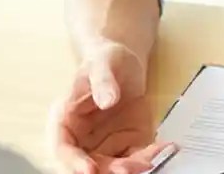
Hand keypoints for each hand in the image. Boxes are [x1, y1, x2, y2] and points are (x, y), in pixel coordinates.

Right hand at [49, 41, 172, 173]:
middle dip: (107, 170)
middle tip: (127, 168)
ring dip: (128, 168)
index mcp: (66, 118)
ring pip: (111, 166)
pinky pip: (135, 156)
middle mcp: (82, 136)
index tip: (89, 169)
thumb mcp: (103, 63)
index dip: (72, 162)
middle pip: (88, 163)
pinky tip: (161, 148)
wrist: (125, 62)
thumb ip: (103, 81)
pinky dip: (147, 157)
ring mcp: (104, 142)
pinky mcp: (126, 142)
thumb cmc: (105, 60)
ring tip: (146, 162)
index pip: (62, 147)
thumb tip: (107, 100)